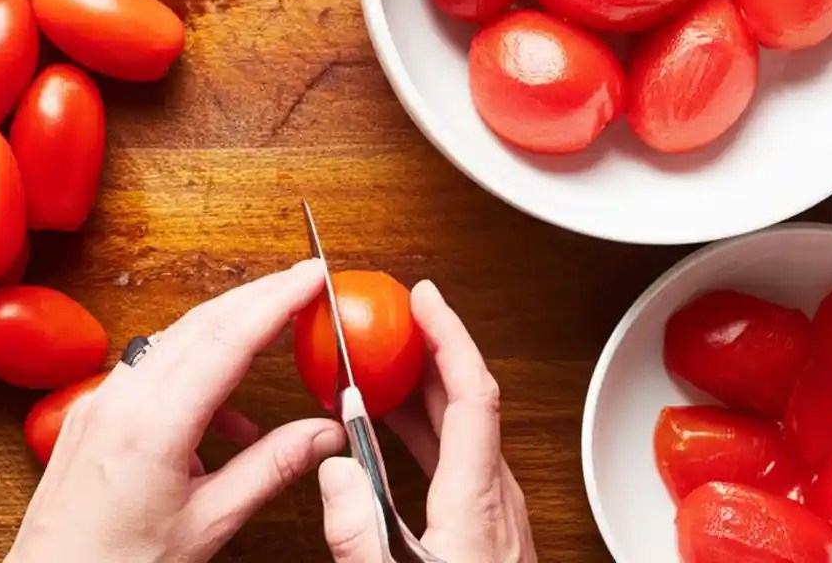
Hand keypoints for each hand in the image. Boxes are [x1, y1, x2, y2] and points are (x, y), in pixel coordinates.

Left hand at [7, 260, 345, 562]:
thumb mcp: (207, 524)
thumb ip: (269, 470)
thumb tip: (324, 434)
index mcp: (152, 426)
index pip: (227, 339)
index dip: (276, 300)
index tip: (313, 274)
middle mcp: (120, 399)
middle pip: (200, 323)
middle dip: (257, 296)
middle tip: (303, 281)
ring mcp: (100, 401)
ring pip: (174, 340)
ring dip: (226, 329)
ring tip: (274, 337)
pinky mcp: (91, 414)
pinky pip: (151, 369)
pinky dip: (195, 371)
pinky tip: (225, 415)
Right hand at [318, 280, 536, 562]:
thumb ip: (358, 533)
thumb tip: (335, 469)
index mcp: (476, 503)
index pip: (474, 395)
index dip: (451, 336)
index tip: (426, 298)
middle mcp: (495, 499)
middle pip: (470, 402)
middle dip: (429, 350)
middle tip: (391, 318)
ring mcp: (496, 513)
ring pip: (466, 429)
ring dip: (423, 391)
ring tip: (377, 368)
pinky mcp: (487, 527)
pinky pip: (461, 456)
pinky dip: (426, 428)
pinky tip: (390, 431)